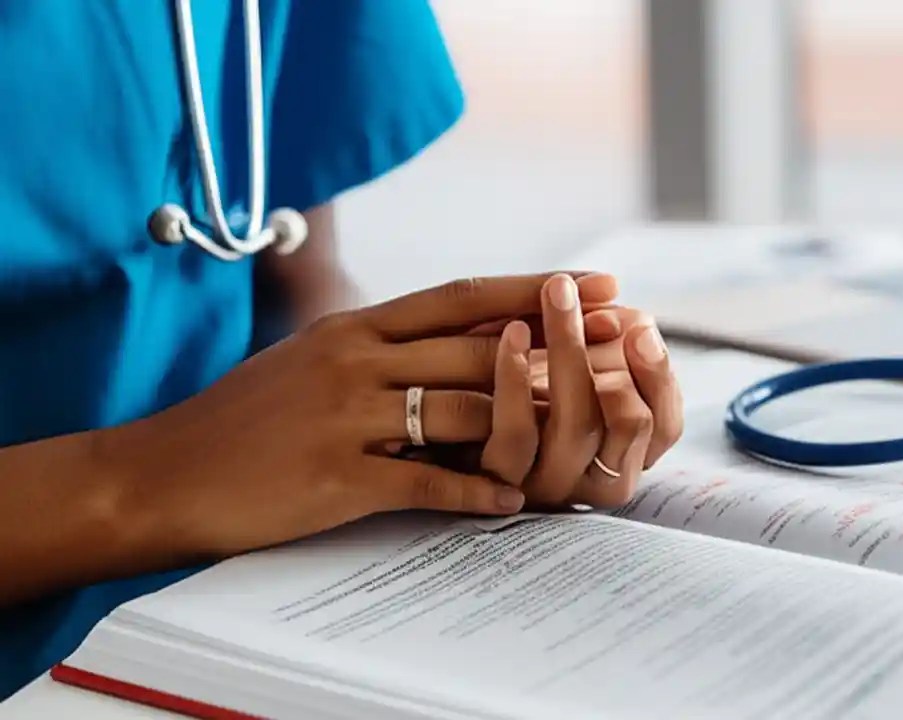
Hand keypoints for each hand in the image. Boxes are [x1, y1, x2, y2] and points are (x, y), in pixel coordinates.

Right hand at [100, 273, 617, 561]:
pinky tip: (512, 504)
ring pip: (463, 411)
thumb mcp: (314, 357)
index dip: (538, 290)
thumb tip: (467, 337)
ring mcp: (346, 416)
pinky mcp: (334, 476)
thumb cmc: (246, 416)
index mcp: (356, 325)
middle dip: (562, 348)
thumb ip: (385, 344)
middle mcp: (357, 359)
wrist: (163, 471)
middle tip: (624, 349)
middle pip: (482, 348)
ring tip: (592, 429)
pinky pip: (421, 483)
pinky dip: (472, 494)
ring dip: (533, 421)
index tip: (600, 287)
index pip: (464, 297)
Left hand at [510, 275, 683, 509]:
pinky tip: (512, 331)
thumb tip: (628, 311)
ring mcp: (552, 485)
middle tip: (591, 296)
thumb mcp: (576, 363)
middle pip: (631, 420)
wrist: (452, 423)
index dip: (659, 374)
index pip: (666, 426)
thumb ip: (606, 339)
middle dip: (616, 351)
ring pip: (579, 424)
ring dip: (571, 351)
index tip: (640, 325)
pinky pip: (517, 432)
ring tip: (555, 297)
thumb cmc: (528, 387)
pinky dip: (516, 377)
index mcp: (628, 457)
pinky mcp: (500, 483)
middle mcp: (598, 481)